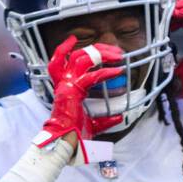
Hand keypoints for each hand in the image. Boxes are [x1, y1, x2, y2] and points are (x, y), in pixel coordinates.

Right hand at [37, 36, 125, 157]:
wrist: (67, 142)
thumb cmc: (75, 134)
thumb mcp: (94, 124)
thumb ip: (106, 119)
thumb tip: (120, 117)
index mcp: (65, 87)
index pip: (63, 60)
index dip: (66, 48)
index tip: (74, 39)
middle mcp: (64, 82)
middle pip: (77, 55)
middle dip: (96, 49)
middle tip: (113, 50)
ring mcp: (67, 85)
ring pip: (82, 58)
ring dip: (101, 54)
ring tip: (117, 55)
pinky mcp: (73, 90)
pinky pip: (92, 76)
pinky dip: (106, 72)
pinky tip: (118, 70)